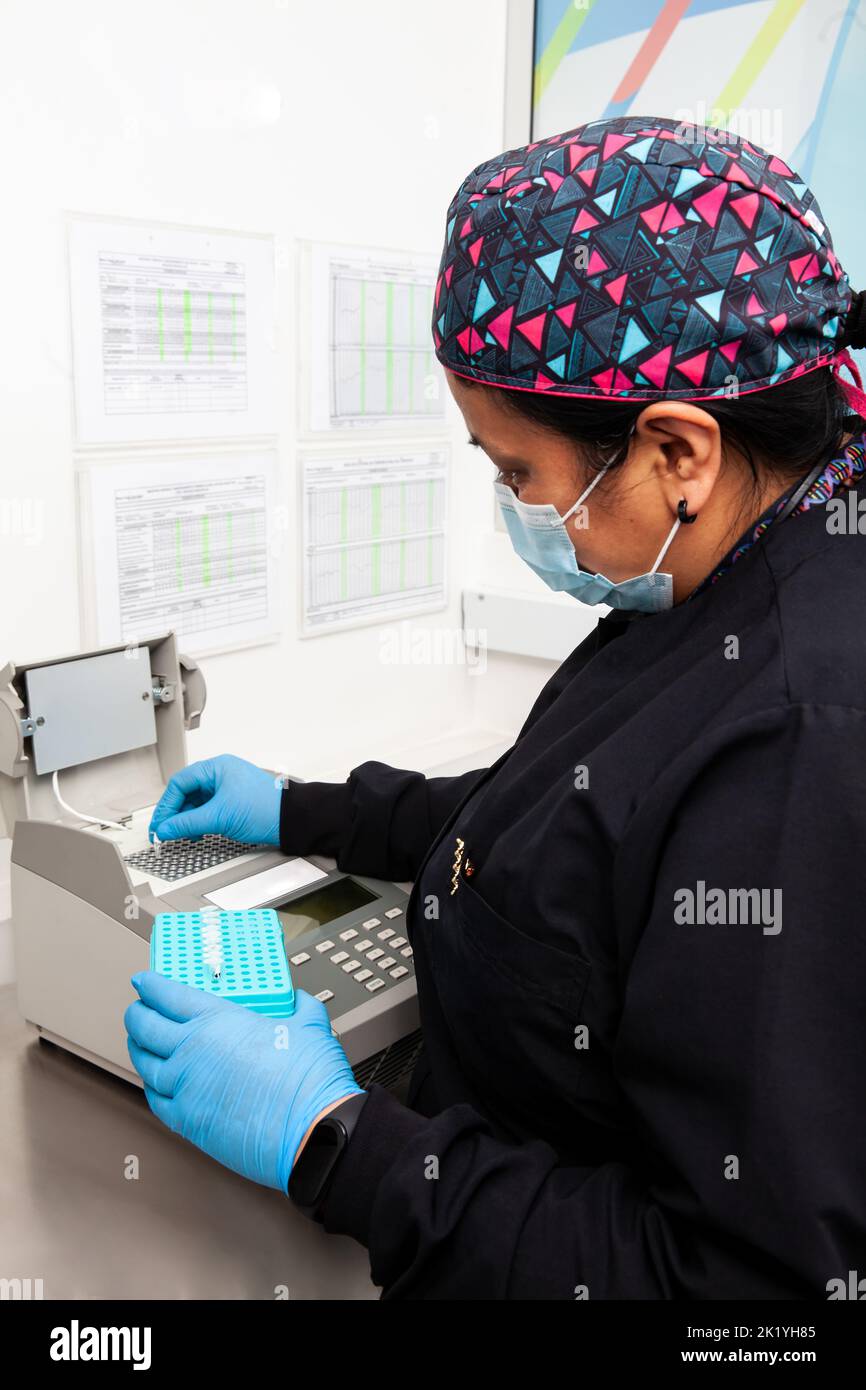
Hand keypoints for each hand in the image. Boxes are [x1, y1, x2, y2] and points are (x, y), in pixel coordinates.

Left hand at [125, 972, 363, 1191]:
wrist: (311, 1131)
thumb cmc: (308, 1082)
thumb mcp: (310, 1026)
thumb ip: (301, 1009)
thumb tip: (300, 1002)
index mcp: (218, 1021)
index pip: (169, 995)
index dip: (151, 986)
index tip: (144, 982)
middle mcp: (192, 1052)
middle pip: (147, 1028)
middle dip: (137, 1015)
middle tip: (138, 1010)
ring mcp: (186, 1088)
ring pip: (145, 1064)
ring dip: (137, 1050)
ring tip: (138, 1044)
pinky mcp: (188, 1121)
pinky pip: (156, 1100)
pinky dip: (150, 1088)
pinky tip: (154, 1084)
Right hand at [148, 754, 282, 844]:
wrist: (292, 820)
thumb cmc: (265, 808)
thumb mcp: (219, 817)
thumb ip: (187, 823)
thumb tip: (165, 828)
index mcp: (216, 768)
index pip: (180, 783)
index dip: (166, 805)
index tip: (159, 825)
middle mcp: (221, 774)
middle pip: (186, 792)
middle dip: (174, 813)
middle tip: (164, 832)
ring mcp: (227, 788)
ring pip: (196, 802)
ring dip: (186, 819)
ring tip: (181, 834)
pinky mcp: (233, 802)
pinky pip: (208, 809)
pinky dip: (199, 821)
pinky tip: (197, 833)